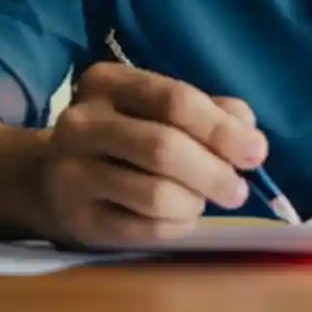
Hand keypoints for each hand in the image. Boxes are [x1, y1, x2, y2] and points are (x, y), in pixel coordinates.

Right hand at [39, 63, 265, 247]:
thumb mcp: (162, 111)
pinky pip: (145, 228)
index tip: (256, 153)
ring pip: (156, 194)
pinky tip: (177, 217)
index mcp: (108, 83)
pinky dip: (176, 226)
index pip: (175, 100)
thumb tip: (250, 136)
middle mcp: (82, 122)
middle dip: (214, 172)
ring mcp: (73, 172)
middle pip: (164, 147)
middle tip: (237, 190)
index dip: (222, 129)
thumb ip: (212, 113)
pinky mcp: (79, 218)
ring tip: (200, 201)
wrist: (55, 179)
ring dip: (194, 202)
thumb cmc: (126, 138)